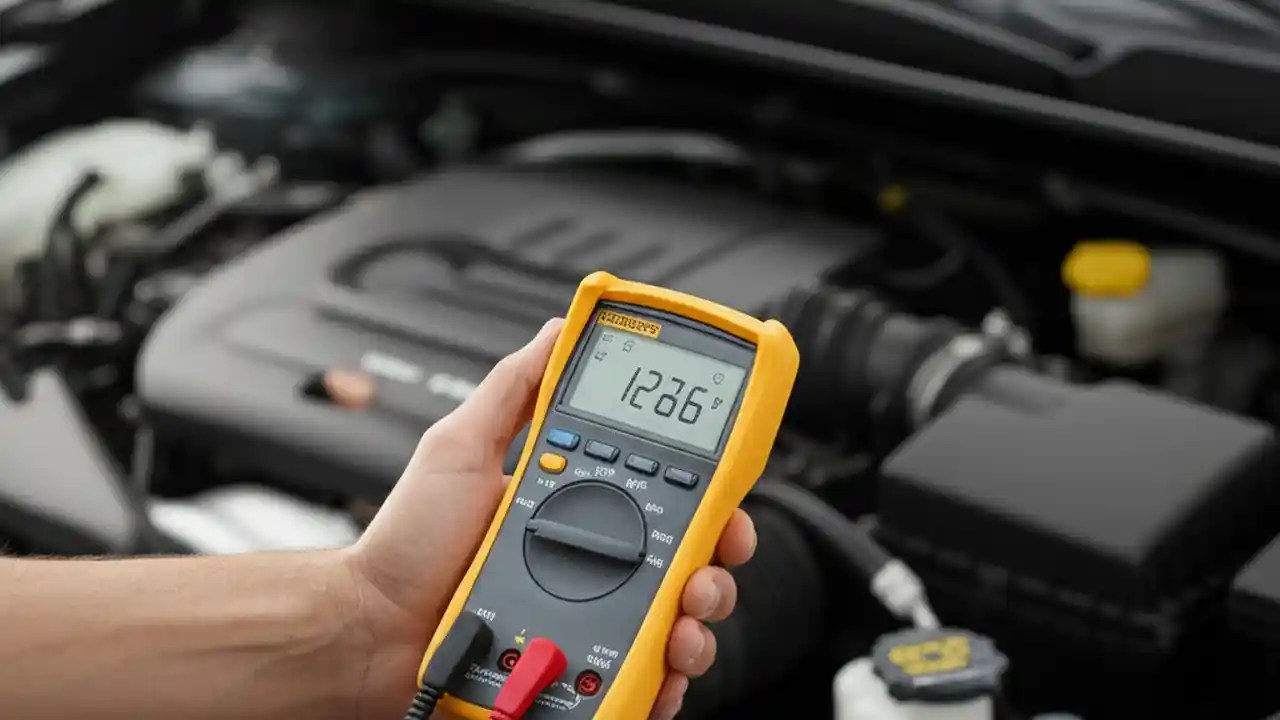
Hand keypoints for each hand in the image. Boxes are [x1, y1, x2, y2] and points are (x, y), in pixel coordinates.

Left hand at [341, 319, 757, 718]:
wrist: (373, 628)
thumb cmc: (409, 544)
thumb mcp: (460, 447)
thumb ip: (513, 389)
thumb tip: (558, 330)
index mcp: (579, 506)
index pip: (667, 498)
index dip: (709, 501)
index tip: (725, 504)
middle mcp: (595, 563)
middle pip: (690, 563)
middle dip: (717, 567)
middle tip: (704, 570)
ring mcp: (591, 618)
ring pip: (681, 624)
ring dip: (700, 627)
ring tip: (680, 626)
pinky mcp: (582, 667)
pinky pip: (645, 680)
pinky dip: (666, 680)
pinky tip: (658, 670)